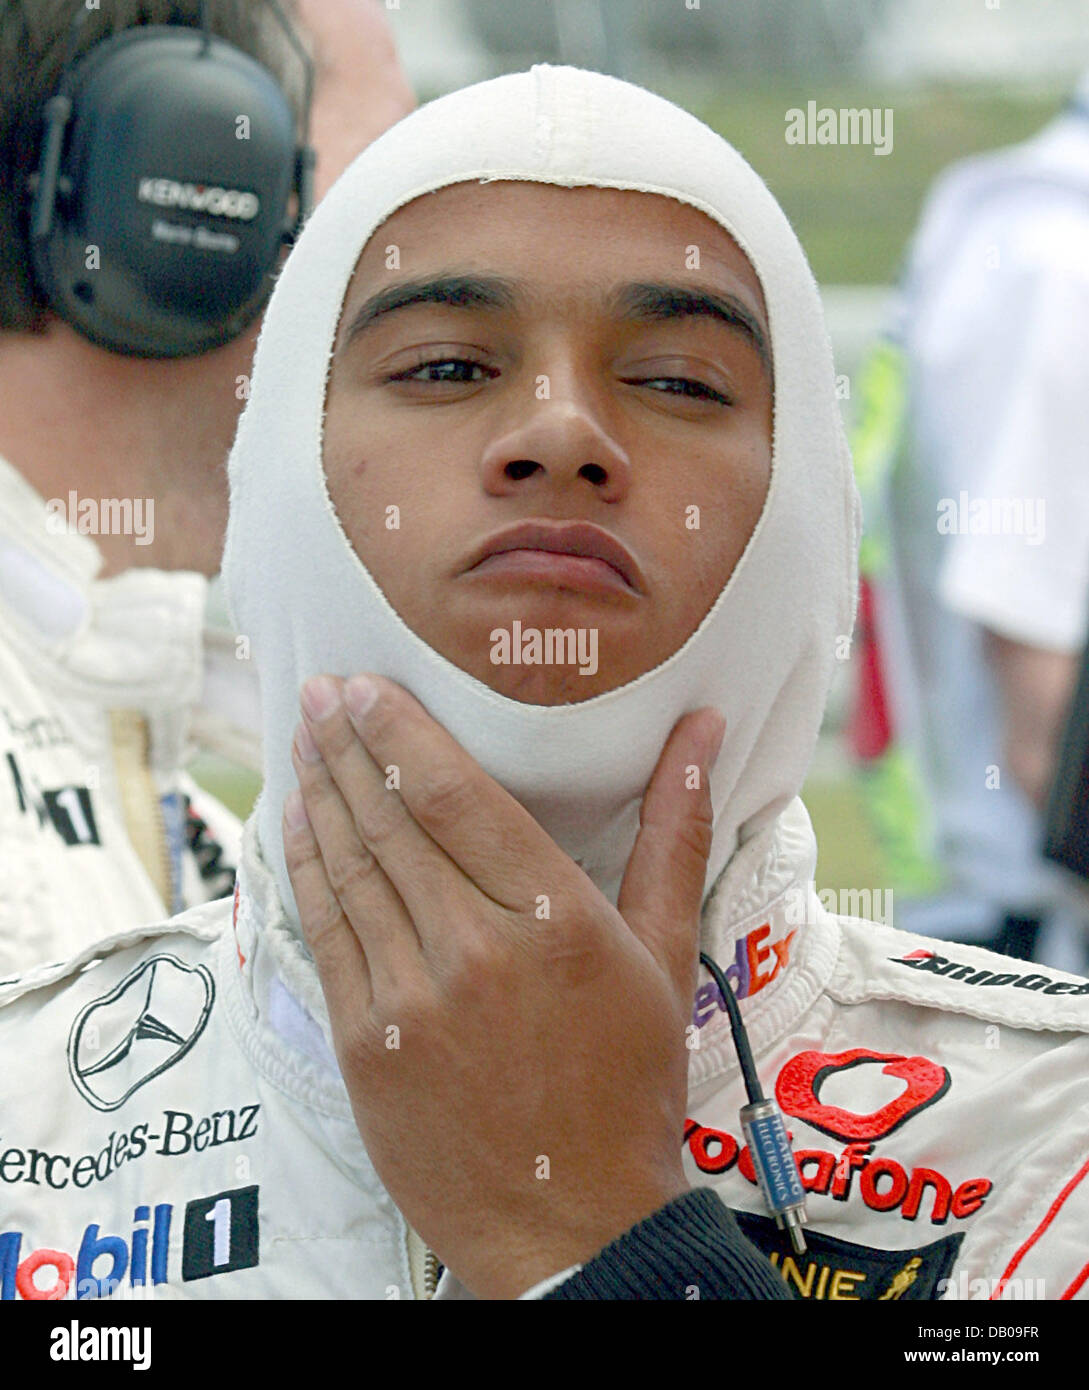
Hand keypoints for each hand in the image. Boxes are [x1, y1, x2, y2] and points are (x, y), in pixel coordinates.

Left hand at [282, 672, 725, 1298]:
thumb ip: (675, 833)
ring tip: (304, 738)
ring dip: (319, 794)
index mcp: (554, 918)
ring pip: (349, 868)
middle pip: (389, 819)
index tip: (364, 685)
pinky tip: (297, 823)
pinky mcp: (363, 1043)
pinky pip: (325, 932)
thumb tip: (704, 730)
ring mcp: (409, 998)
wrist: (571, 1221)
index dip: (398, 730)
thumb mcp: (667, 954)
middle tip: (319, 689)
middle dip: (346, 744)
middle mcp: (474, 949)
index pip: (452, 794)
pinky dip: (307, 870)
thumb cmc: (628, 1081)